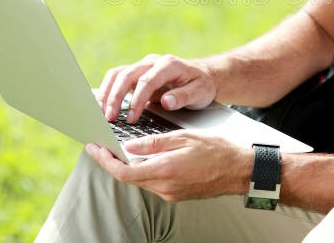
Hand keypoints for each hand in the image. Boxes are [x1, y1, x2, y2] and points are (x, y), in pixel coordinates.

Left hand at [85, 132, 251, 201]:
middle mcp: (164, 187)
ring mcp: (170, 194)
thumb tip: (129, 147)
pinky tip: (144, 159)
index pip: (123, 172)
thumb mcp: (183, 138)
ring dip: (128, 167)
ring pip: (140, 181)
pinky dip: (144, 171)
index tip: (93, 148)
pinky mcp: (176, 195)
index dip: (104, 161)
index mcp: (164, 171)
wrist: (239, 170)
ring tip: (120, 150)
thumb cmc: (216, 150)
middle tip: (102, 146)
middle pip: (129, 178)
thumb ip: (154, 144)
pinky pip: (153, 183)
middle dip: (113, 162)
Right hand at [97, 54, 216, 122]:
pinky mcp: (136, 74)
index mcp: (169, 65)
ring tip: (100, 113)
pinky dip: (107, 90)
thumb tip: (166, 102)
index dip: (137, 99)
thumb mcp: (200, 92)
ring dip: (107, 93)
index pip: (147, 80)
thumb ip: (184, 96)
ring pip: (118, 74)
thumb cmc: (201, 85)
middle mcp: (152, 62)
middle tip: (109, 118)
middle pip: (127, 75)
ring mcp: (143, 66)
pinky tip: (101, 105)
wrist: (201, 76)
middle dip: (116, 97)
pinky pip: (117, 78)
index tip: (132, 118)